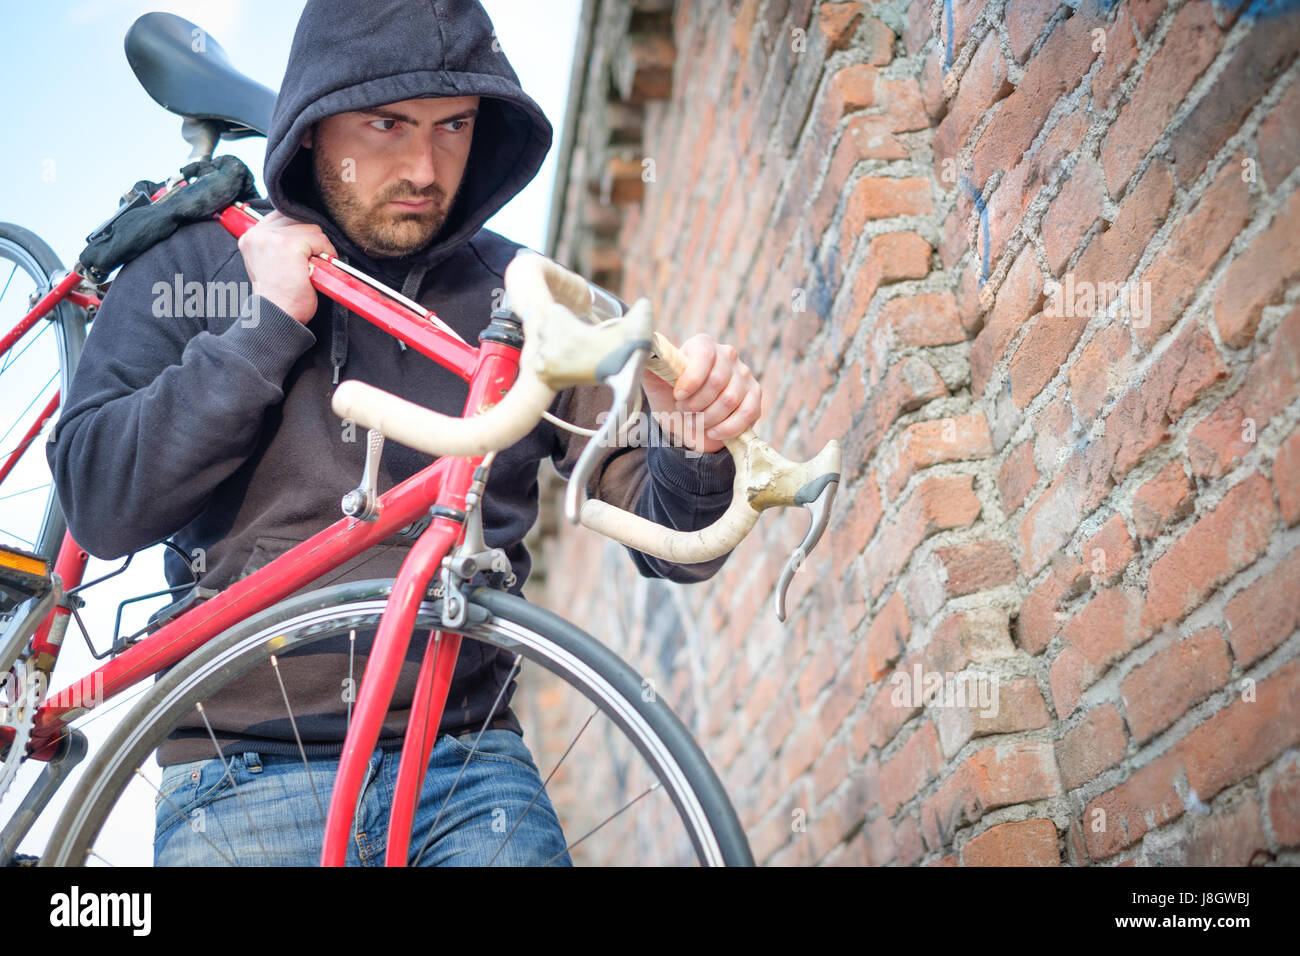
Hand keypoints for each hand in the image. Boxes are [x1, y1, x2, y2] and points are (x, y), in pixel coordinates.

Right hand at [237, 210, 336, 323]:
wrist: (277, 316)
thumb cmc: (279, 297)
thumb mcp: (271, 262)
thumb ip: (279, 243)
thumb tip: (303, 229)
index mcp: (251, 236)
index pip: (282, 215)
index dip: (299, 231)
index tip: (306, 249)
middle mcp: (258, 233)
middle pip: (297, 218)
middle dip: (310, 238)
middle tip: (312, 260)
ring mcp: (273, 237)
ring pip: (311, 227)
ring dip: (319, 247)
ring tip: (313, 267)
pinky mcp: (289, 244)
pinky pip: (319, 239)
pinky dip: (326, 253)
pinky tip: (317, 269)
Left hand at [642, 334, 761, 454]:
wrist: (687, 423)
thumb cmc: (671, 399)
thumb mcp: (656, 385)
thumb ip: (650, 367)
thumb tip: (644, 352)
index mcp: (702, 346)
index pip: (704, 355)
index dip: (690, 380)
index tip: (678, 397)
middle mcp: (727, 355)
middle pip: (717, 381)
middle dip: (696, 404)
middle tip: (684, 412)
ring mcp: (744, 374)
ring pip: (729, 400)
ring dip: (708, 418)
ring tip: (696, 422)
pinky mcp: (755, 396)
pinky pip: (746, 413)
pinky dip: (726, 428)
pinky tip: (713, 431)